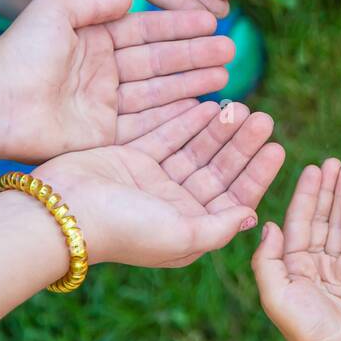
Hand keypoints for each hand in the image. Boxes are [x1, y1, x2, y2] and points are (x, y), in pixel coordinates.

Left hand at [0, 0, 235, 161]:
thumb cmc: (19, 51)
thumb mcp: (56, 10)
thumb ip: (92, 1)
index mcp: (92, 41)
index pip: (145, 31)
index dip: (178, 26)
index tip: (211, 19)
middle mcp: (102, 73)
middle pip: (158, 62)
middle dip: (195, 56)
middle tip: (231, 49)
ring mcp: (104, 106)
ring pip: (158, 92)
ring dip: (192, 83)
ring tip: (226, 74)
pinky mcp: (103, 136)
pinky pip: (147, 125)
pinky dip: (175, 116)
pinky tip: (203, 106)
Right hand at [36, 99, 284, 267]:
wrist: (62, 212)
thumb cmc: (123, 230)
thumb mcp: (181, 236)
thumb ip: (219, 227)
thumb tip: (252, 216)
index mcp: (188, 229)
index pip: (233, 198)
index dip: (256, 173)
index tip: (278, 148)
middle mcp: (173, 206)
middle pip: (217, 170)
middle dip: (241, 145)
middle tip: (264, 118)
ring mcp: (152, 181)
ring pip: (195, 150)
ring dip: (218, 129)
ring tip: (242, 105)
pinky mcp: (130, 158)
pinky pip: (167, 136)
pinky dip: (187, 121)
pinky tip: (210, 104)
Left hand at [253, 159, 340, 340]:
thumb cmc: (299, 327)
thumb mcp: (274, 293)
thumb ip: (266, 259)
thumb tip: (268, 224)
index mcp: (293, 261)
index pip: (300, 219)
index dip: (306, 193)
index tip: (312, 168)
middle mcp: (317, 258)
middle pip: (323, 215)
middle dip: (328, 188)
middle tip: (334, 161)